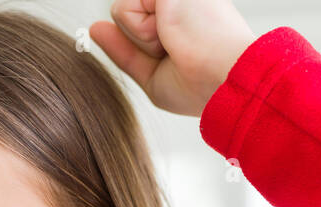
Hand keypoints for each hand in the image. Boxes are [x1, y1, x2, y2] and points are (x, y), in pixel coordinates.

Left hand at [90, 0, 256, 117]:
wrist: (224, 78)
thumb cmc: (202, 85)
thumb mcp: (153, 74)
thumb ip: (124, 51)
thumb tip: (95, 29)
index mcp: (183, 17)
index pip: (139, 25)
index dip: (144, 48)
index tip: (176, 56)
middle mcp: (179, 2)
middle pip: (127, 20)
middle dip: (142, 45)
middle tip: (177, 52)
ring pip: (122, 13)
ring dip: (141, 39)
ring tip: (175, 41)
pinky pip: (123, 10)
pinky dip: (140, 31)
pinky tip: (170, 31)